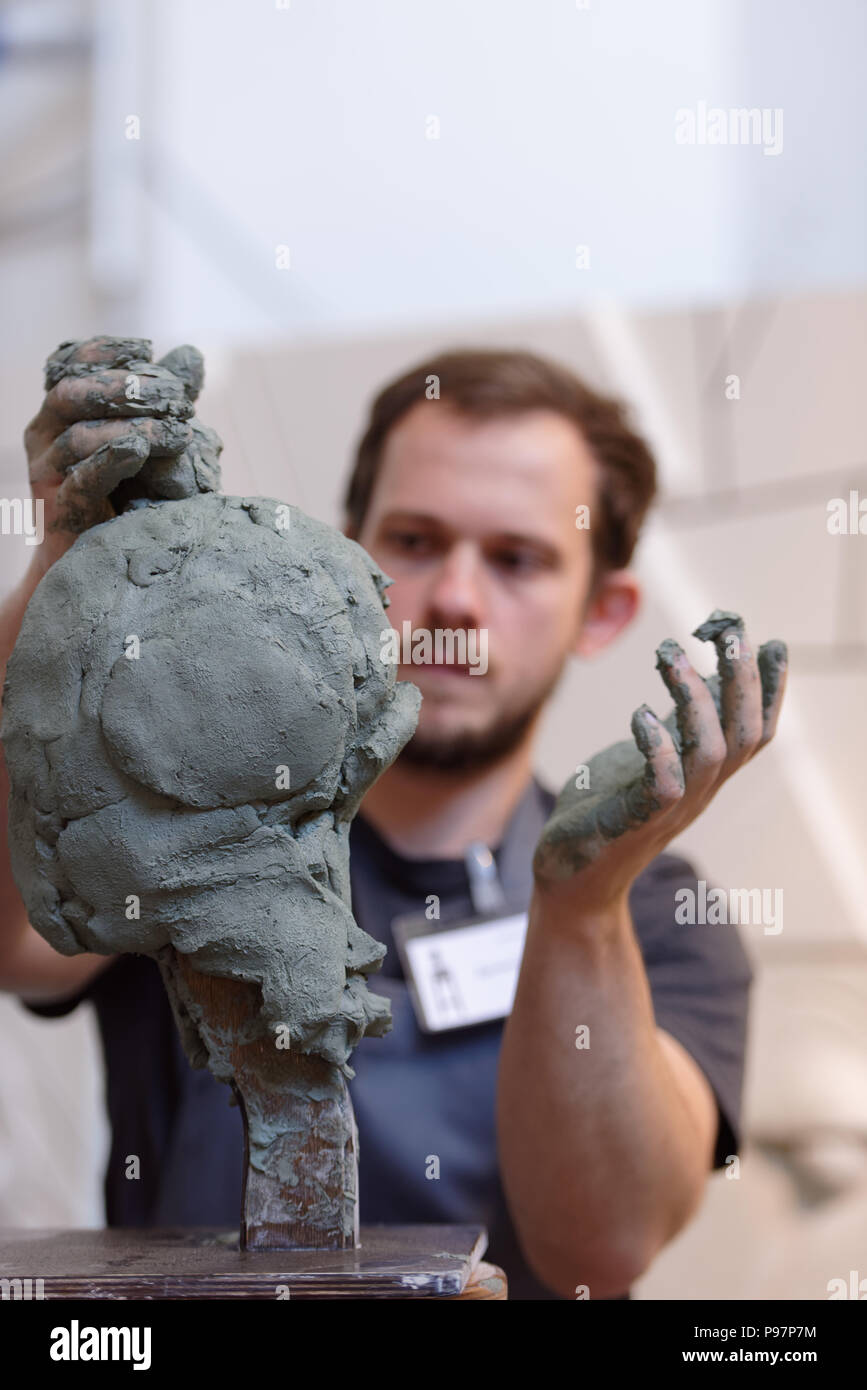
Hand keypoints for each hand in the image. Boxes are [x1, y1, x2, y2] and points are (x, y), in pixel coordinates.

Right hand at [24, 336, 220, 571]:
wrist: (103, 559)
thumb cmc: (127, 493)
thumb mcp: (150, 439)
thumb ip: (164, 399)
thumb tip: (192, 355)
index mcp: (60, 411)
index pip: (70, 364)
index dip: (105, 351)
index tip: (147, 348)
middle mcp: (45, 435)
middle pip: (72, 394)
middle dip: (126, 390)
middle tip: (177, 399)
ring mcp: (47, 474)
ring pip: (78, 437)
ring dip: (133, 429)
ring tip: (177, 434)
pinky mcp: (60, 511)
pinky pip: (79, 482)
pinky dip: (109, 462)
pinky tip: (138, 452)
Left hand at [532, 611, 787, 912]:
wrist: (570, 878)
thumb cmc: (606, 811)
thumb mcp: (647, 757)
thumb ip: (676, 727)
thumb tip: (700, 678)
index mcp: (704, 776)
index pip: (755, 732)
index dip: (769, 691)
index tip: (770, 643)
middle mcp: (698, 792)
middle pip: (742, 735)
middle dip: (742, 679)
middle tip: (728, 630)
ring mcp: (670, 810)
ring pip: (710, 752)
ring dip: (694, 698)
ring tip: (670, 654)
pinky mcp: (634, 822)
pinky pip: (664, 785)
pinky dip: (659, 747)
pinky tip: (642, 714)